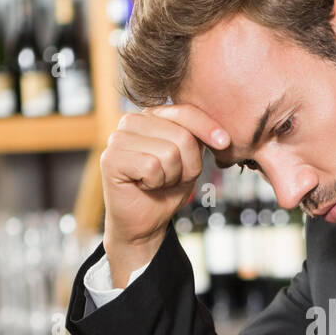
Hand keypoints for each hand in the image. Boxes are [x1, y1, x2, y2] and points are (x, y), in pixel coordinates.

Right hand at [99, 103, 229, 286]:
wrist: (145, 223)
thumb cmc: (167, 190)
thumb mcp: (190, 161)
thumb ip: (197, 140)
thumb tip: (221, 136)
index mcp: (151, 117)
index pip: (185, 112)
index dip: (208, 128)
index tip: (225, 143)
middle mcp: (131, 121)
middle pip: (182, 135)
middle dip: (187, 165)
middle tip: (171, 178)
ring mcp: (118, 138)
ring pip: (169, 152)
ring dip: (171, 176)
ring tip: (156, 182)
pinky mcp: (110, 158)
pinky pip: (151, 166)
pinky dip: (155, 183)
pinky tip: (144, 186)